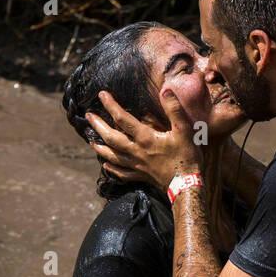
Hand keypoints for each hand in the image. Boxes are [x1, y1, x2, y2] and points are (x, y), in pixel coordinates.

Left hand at [85, 88, 202, 191]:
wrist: (187, 186)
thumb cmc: (187, 157)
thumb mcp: (185, 130)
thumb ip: (174, 110)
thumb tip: (166, 90)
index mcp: (145, 138)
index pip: (123, 118)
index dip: (111, 105)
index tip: (101, 94)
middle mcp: (136, 151)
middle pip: (111, 138)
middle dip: (98, 126)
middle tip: (88, 116)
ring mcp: (137, 165)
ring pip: (113, 156)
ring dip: (100, 147)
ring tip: (91, 140)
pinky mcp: (141, 176)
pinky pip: (122, 173)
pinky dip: (112, 169)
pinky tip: (105, 165)